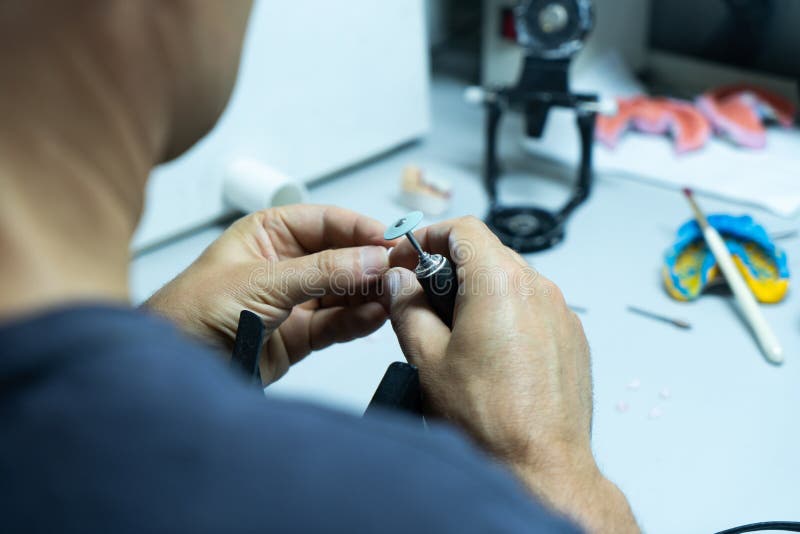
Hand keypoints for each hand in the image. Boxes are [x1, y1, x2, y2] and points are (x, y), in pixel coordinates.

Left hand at [145, 205, 389, 384]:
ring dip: (370, 293)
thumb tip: (373, 258)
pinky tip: (377, 315)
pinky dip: (359, 320)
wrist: (173, 367)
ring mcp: (294, 300)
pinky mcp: (299, 335)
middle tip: (404, 270)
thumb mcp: (263, 282)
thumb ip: (323, 271)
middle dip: (372, 263)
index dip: (362, 230)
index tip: (393, 240)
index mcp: (269, 234)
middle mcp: (286, 264)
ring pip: (345, 291)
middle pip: (342, 256)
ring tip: (395, 294)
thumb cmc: (194, 311)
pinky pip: (338, 323)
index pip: (327, 222)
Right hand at [384, 216, 637, 532]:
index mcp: (500, 282)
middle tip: (421, 299)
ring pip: (511, 281)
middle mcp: (538, 289)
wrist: (542, 465)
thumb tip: (398, 282)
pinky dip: (506, 315)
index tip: (408, 257)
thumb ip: (407, 307)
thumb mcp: (427, 358)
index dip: (428, 236)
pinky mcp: (571, 338)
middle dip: (449, 268)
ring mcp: (561, 314)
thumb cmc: (490, 420)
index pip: (463, 229)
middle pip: (487, 253)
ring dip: (478, 293)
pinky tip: (488, 354)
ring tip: (453, 333)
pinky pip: (533, 309)